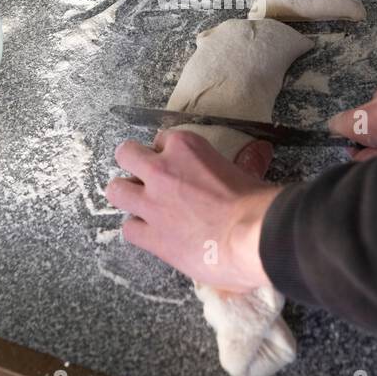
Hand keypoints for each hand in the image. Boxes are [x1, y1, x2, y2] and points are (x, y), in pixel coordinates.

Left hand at [105, 131, 279, 293]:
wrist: (254, 237)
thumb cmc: (258, 203)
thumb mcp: (248, 170)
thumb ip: (244, 160)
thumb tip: (260, 151)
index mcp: (186, 147)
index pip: (161, 139)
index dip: (166, 153)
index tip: (175, 164)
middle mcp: (162, 169)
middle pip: (126, 154)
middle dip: (133, 164)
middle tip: (147, 179)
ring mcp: (152, 203)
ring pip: (116, 190)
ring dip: (127, 195)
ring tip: (142, 206)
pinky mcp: (151, 235)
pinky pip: (128, 228)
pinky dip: (139, 231)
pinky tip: (154, 235)